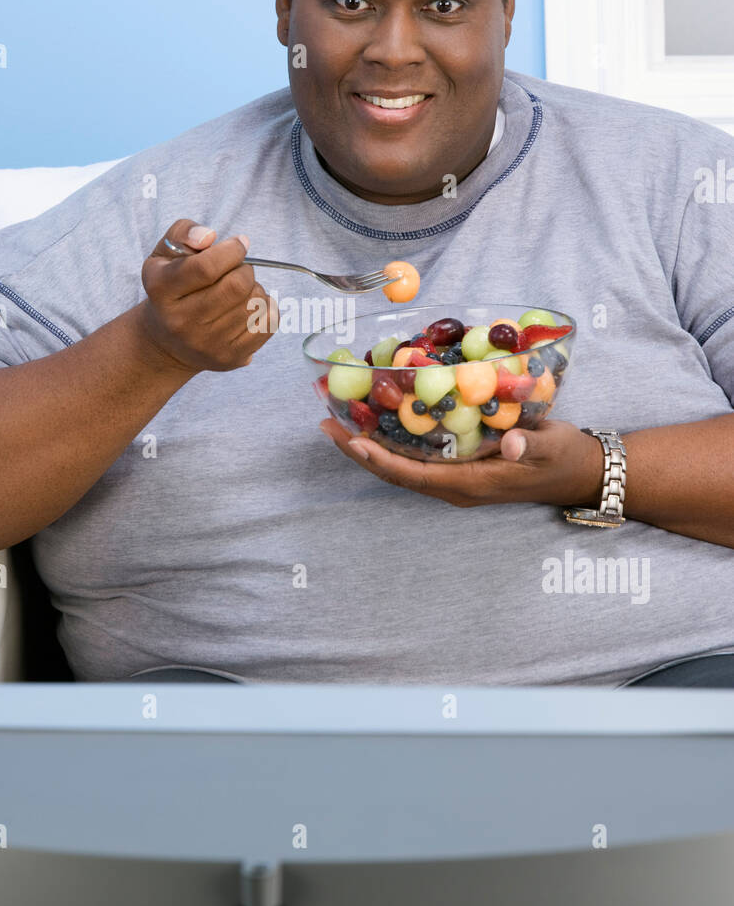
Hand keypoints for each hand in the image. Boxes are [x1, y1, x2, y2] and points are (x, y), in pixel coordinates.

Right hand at [139, 219, 278, 373]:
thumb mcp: (165, 254)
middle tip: (238, 269)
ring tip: (240, 290)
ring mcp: (206, 344)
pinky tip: (251, 305)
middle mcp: (181, 321)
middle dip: (246, 269)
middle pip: (236, 286)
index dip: (232, 250)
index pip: (207, 267)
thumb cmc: (172, 287)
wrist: (166, 343)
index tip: (238, 244)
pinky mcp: (228, 358)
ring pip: (255, 303)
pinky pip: (268, 324)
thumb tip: (209, 237)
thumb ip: (184, 233)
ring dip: (255, 288)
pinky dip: (267, 307)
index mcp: (162, 290)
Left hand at [319, 416, 604, 508]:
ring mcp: (455, 479)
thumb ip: (527, 444)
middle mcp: (454, 486)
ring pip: (402, 465)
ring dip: (369, 446)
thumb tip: (507, 442)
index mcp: (469, 485)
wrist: (578, 473)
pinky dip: (392, 440)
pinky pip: (416, 458)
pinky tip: (378, 419)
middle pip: (395, 472)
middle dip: (360, 450)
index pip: (412, 475)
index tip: (351, 440)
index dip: (379, 459)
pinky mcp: (460, 468)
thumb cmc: (563, 458)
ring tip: (338, 421)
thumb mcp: (550, 447)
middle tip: (326, 423)